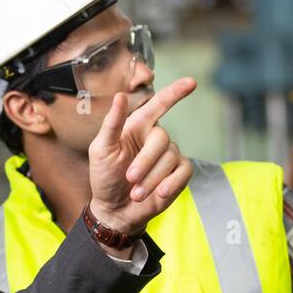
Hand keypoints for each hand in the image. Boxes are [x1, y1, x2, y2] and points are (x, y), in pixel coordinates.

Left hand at [87, 80, 195, 236]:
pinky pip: (184, 171)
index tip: (192, 82)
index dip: (175, 93)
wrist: (114, 209)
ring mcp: (169, 156)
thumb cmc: (105, 177)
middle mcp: (155, 138)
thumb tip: (120, 95)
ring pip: (171, 158)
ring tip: (136, 193)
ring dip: (151, 178)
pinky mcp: (178, 174)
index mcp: (137, 127)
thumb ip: (111, 123)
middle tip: (130, 178)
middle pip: (161, 138)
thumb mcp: (101, 150)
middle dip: (145, 161)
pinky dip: (171, 183)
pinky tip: (160, 193)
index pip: (159, 105)